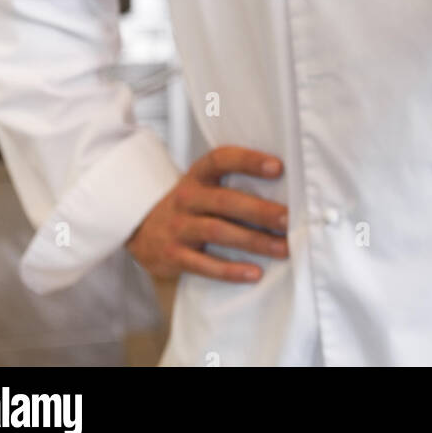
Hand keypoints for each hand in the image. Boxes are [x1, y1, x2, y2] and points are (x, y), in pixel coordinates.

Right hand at [125, 145, 287, 283]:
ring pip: (218, 232)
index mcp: (197, 175)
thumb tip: (284, 193)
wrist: (142, 229)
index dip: (249, 161)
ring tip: (283, 249)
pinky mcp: (173, 255)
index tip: (278, 167)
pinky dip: (231, 270)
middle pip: (226, 201)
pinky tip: (254, 273)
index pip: (221, 159)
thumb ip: (232, 184)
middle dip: (260, 211)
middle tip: (289, 219)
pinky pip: (204, 265)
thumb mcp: (203, 187)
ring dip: (254, 241)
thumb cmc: (190, 206)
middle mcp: (186, 198)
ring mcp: (178, 227)